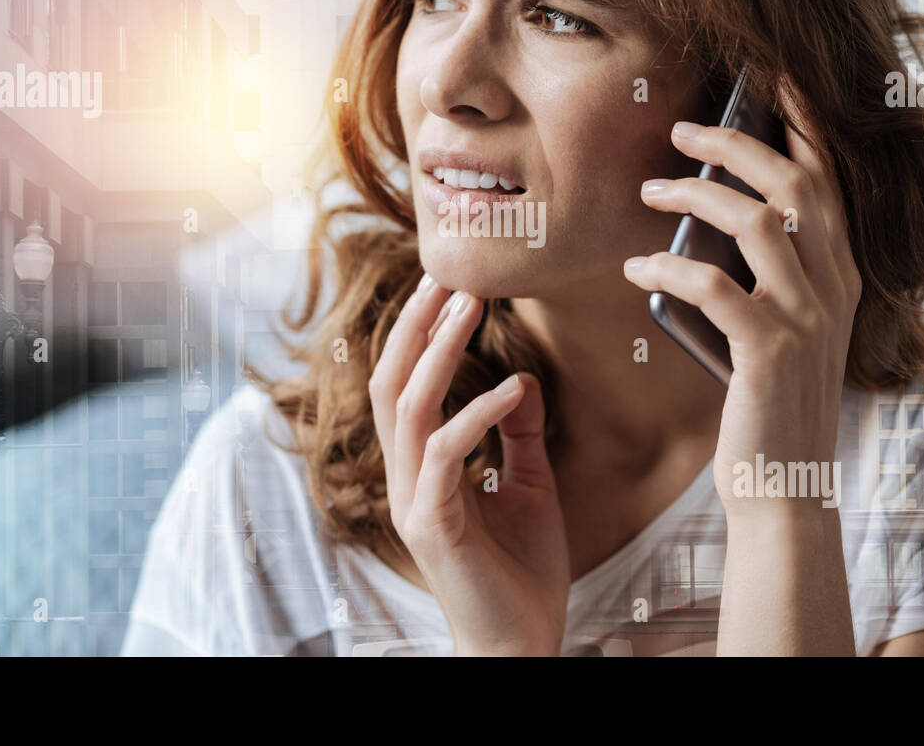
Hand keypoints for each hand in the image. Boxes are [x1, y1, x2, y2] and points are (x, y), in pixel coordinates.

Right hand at [368, 274, 569, 654]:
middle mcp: (407, 479)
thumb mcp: (529, 485)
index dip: (421, 337)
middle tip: (448, 280)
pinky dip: (478, 415)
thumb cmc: (522, 570)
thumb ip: (517, 435)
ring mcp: (414, 502)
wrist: (523, 643)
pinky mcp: (433, 527)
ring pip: (410, 408)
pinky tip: (513, 389)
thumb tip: (519, 382)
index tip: (449, 291)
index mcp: (424, 468)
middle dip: (417, 328)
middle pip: (393, 384)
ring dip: (439, 352)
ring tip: (469, 309)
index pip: (408, 388)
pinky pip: (444, 455)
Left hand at [624, 84, 861, 518]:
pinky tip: (637, 264)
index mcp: (842, 275)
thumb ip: (767, 275)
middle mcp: (835, 287)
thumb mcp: (783, 328)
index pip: (829, 180)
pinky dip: (668, 265)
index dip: (802, 123)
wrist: (784, 486)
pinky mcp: (767, 350)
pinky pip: (711, 285)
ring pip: (756, 220)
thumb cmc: (769, 402)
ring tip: (649, 189)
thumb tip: (711, 216)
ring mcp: (807, 318)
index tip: (770, 77)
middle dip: (735, 142)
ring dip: (694, 194)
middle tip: (681, 130)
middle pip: (794, 183)